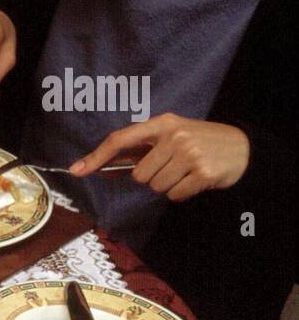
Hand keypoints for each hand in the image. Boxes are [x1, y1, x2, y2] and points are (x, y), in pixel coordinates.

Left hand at [70, 114, 249, 201]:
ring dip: (168, 185)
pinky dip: (182, 193)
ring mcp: (190, 154)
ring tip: (185, 171)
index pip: (120, 139)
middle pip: (139, 175)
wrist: (242, 148)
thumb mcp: (170, 136)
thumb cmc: (198, 142)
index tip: (77, 170)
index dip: (97, 156)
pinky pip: (174, 195)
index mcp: (162, 123)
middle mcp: (174, 136)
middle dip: (151, 177)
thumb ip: (138, 150)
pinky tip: (195, 180)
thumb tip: (100, 168)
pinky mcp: (203, 173)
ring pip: (155, 187)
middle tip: (172, 167)